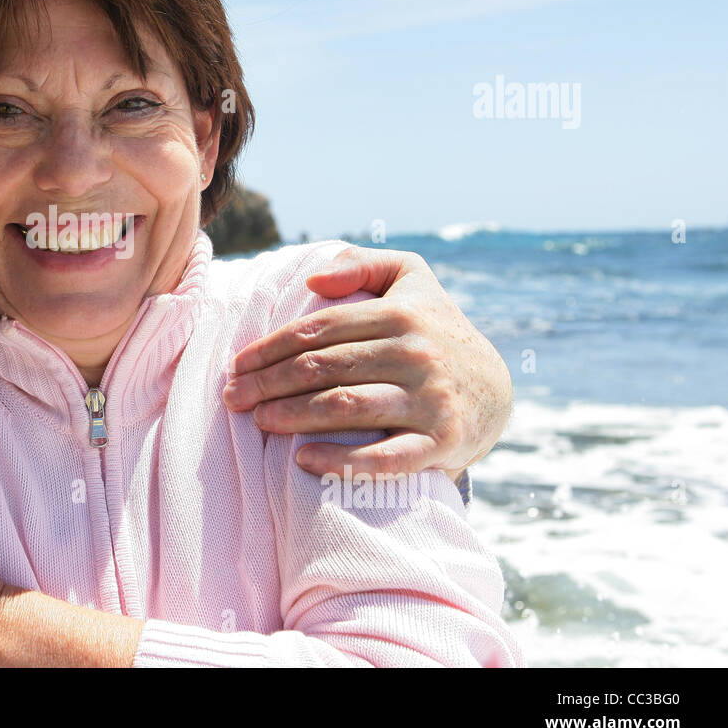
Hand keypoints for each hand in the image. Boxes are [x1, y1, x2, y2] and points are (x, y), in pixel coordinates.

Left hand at [222, 246, 511, 479]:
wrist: (495, 388)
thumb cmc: (435, 329)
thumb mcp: (410, 279)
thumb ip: (364, 266)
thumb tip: (314, 278)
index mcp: (400, 314)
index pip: (318, 330)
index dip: (269, 348)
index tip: (236, 365)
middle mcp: (415, 354)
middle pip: (323, 368)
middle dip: (268, 383)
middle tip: (232, 397)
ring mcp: (430, 400)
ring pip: (346, 407)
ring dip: (293, 415)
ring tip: (258, 421)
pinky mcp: (441, 443)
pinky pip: (385, 457)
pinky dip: (341, 461)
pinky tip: (302, 460)